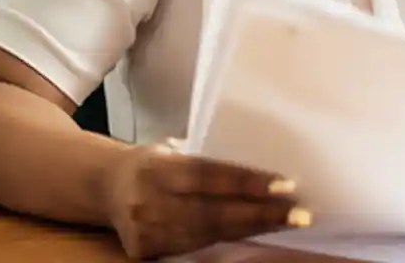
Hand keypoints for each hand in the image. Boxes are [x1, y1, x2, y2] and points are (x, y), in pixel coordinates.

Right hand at [104, 139, 308, 259]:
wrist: (105, 186)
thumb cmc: (153, 163)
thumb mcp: (172, 151)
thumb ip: (205, 162)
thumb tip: (260, 169)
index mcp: (157, 168)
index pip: (210, 176)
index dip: (248, 183)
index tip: (285, 185)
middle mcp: (148, 201)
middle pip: (213, 212)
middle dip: (260, 214)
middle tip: (299, 213)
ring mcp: (145, 231)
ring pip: (207, 235)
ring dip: (251, 231)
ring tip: (286, 223)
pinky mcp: (144, 252)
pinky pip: (193, 251)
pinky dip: (226, 245)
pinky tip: (254, 238)